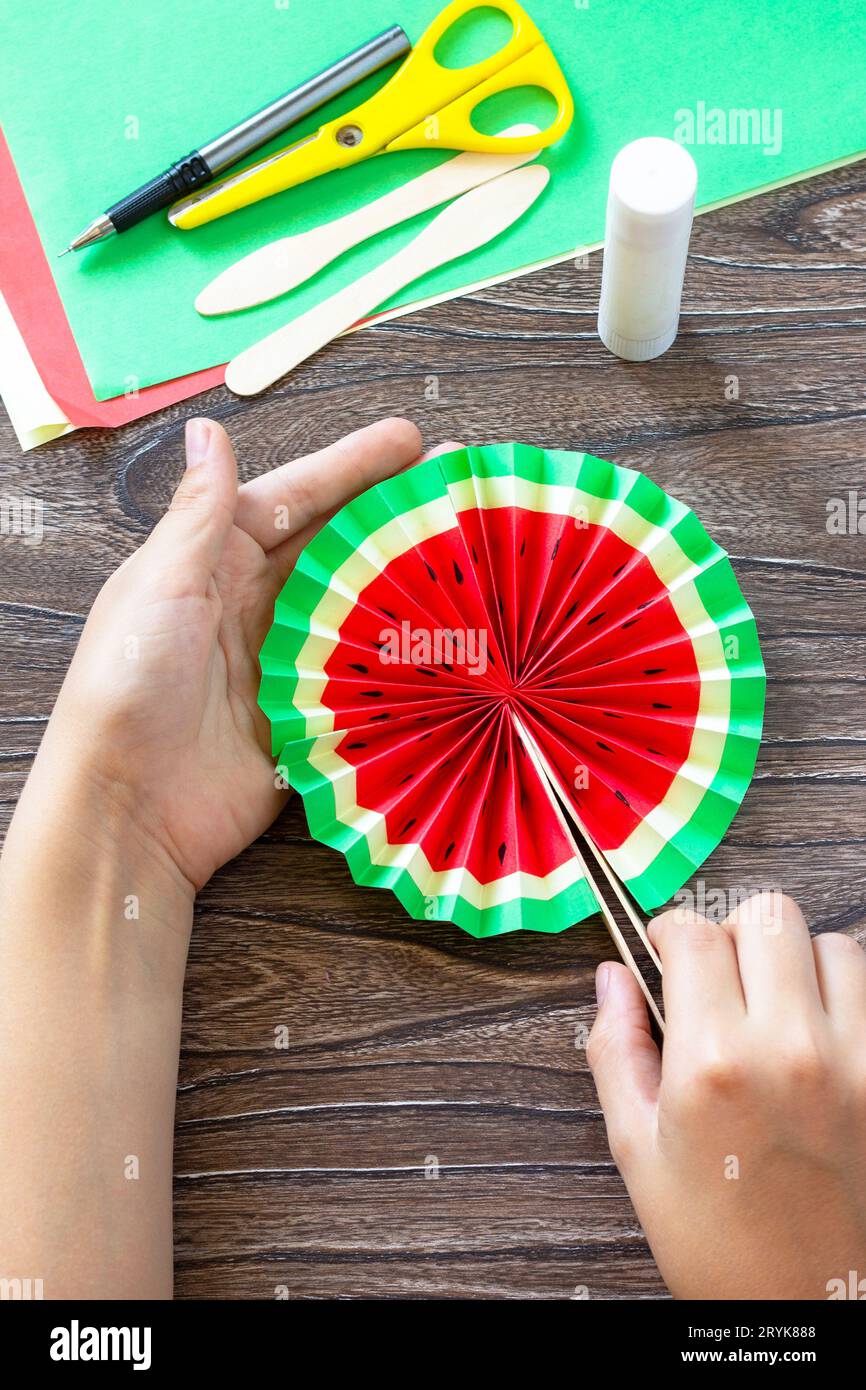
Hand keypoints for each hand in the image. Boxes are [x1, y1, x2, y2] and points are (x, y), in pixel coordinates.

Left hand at [41, 415, 426, 892]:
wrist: (128, 807)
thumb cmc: (127, 687)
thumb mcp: (162, 585)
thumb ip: (199, 512)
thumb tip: (208, 429)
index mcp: (211, 563)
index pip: (292, 499)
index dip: (350, 468)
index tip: (408, 441)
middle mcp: (250, 604)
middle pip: (333, 547)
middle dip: (392, 515)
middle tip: (457, 486)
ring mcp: (281, 661)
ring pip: (355, 607)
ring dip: (406, 580)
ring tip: (468, 552)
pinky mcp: (303, 715)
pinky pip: (360, 676)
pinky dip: (400, 656)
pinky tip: (447, 637)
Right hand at [587, 893, 865, 1299]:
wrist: (804, 1308)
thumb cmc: (716, 1240)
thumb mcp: (637, 1148)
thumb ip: (616, 1049)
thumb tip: (612, 978)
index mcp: (713, 1064)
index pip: (694, 934)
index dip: (668, 932)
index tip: (665, 952)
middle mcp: (789, 1050)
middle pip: (766, 915)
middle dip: (730, 933)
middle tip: (716, 975)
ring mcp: (852, 1062)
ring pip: (828, 941)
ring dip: (793, 958)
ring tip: (770, 1005)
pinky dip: (842, 990)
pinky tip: (813, 1029)